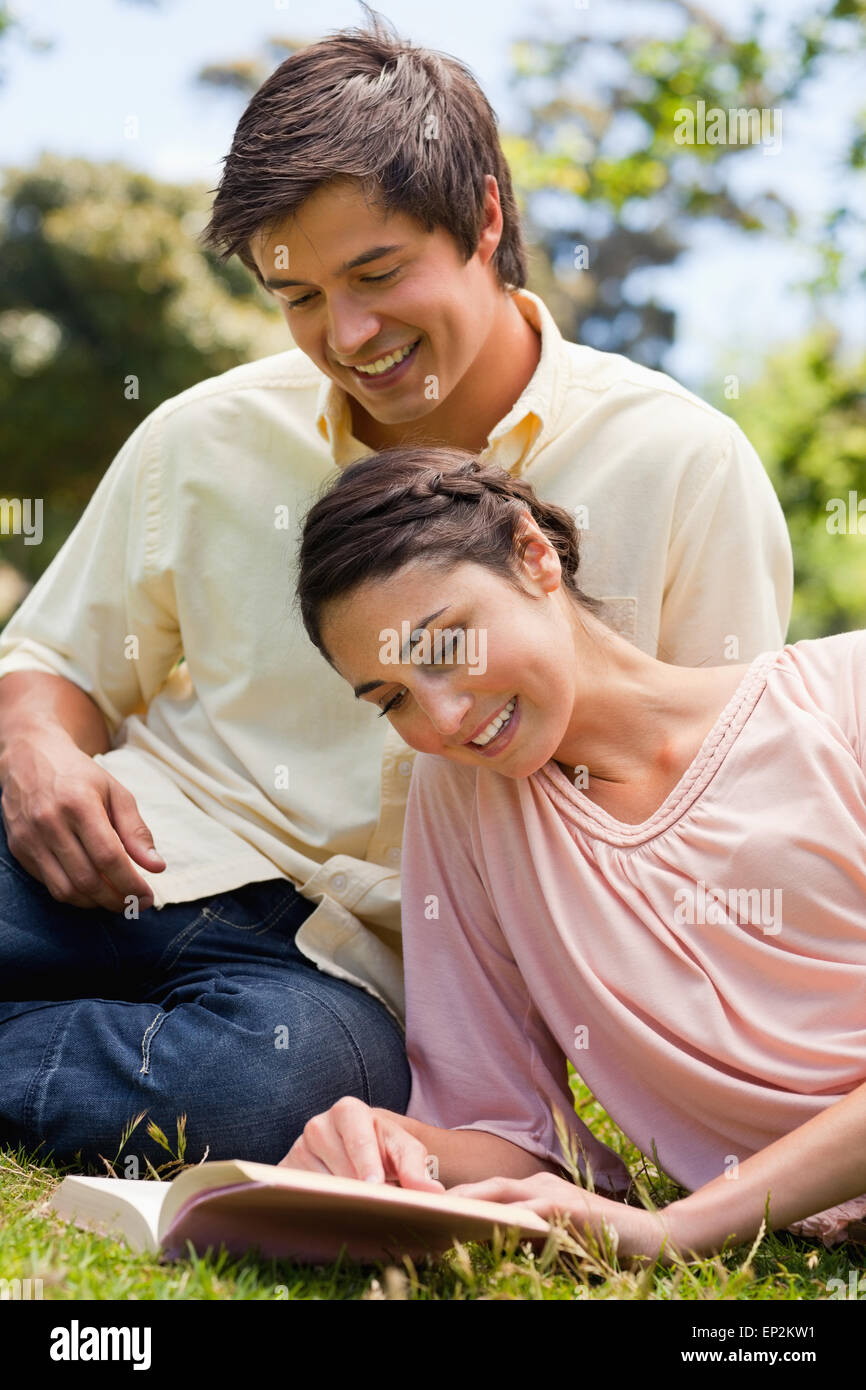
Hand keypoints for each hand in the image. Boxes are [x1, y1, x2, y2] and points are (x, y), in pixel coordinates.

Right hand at [0, 728, 164, 911]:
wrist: (30, 756)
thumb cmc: (80, 775)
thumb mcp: (115, 792)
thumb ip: (136, 830)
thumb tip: (157, 866)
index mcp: (79, 804)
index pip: (108, 857)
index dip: (131, 883)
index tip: (147, 896)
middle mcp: (50, 822)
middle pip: (87, 879)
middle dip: (117, 899)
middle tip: (135, 904)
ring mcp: (30, 837)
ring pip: (65, 890)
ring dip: (95, 903)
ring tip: (116, 899)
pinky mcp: (19, 848)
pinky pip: (49, 884)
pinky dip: (74, 894)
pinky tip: (92, 890)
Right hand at [280, 1096, 445, 1191]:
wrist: (351, 1148)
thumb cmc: (380, 1147)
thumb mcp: (402, 1149)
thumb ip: (416, 1168)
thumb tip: (433, 1195)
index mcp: (348, 1110)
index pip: (358, 1138)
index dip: (367, 1163)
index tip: (373, 1185)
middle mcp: (318, 1125)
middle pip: (340, 1167)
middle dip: (358, 1188)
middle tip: (373, 1206)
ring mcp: (297, 1148)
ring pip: (321, 1186)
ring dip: (340, 1199)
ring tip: (355, 1202)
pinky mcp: (284, 1171)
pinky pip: (300, 1195)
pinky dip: (317, 1206)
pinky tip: (329, 1208)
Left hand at [448, 1173, 679, 1264]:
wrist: (649, 1237)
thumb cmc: (601, 1240)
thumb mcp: (555, 1234)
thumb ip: (524, 1230)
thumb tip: (484, 1237)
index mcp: (535, 1189)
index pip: (488, 1189)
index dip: (458, 1195)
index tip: (426, 1203)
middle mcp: (539, 1184)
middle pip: (487, 1185)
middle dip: (453, 1194)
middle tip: (419, 1203)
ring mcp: (553, 1194)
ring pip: (501, 1192)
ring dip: (469, 1201)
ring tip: (437, 1211)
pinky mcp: (566, 1209)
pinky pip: (528, 1211)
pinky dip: (504, 1216)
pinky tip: (482, 1223)